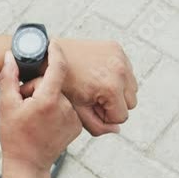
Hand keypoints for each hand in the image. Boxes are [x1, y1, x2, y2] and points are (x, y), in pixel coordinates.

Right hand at [0, 45, 81, 173]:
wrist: (28, 164)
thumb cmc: (14, 136)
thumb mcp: (6, 105)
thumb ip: (8, 77)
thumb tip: (9, 56)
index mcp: (48, 100)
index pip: (58, 67)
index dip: (55, 52)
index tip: (53, 43)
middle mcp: (65, 107)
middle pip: (53, 83)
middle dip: (38, 87)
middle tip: (24, 103)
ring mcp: (73, 117)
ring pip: (60, 95)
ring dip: (47, 98)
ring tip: (34, 115)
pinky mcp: (78, 125)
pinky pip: (67, 107)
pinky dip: (56, 109)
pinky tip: (45, 122)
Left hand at [21, 39, 137, 135]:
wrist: (48, 55)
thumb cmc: (61, 85)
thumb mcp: (77, 111)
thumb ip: (98, 126)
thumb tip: (116, 129)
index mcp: (111, 87)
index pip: (121, 117)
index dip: (105, 117)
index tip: (90, 107)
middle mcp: (119, 70)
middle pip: (130, 103)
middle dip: (114, 105)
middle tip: (92, 97)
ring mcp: (119, 56)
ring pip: (131, 88)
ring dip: (118, 92)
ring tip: (95, 87)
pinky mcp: (116, 48)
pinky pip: (127, 72)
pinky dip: (117, 77)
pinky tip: (98, 76)